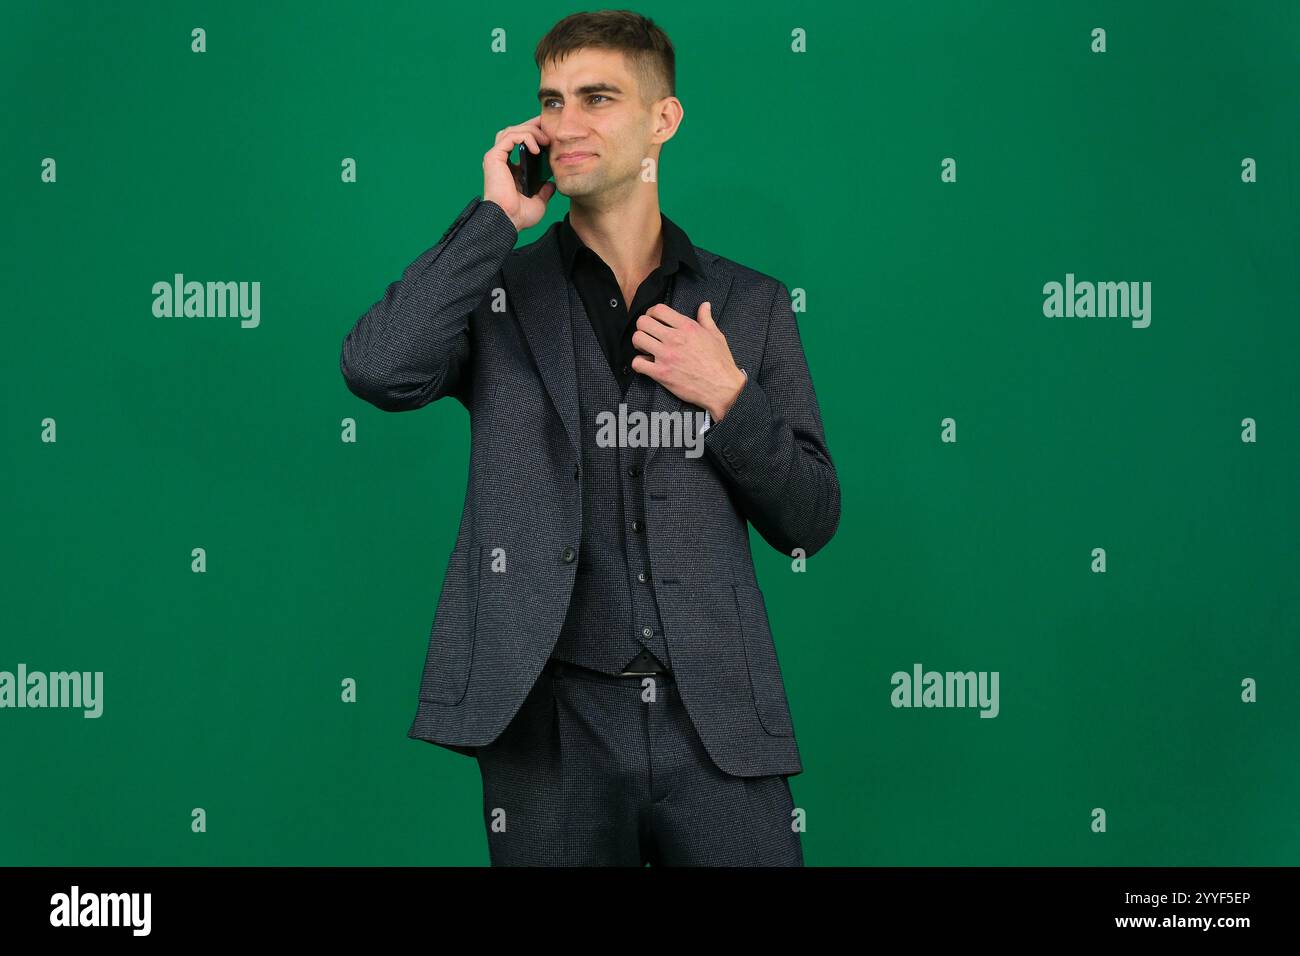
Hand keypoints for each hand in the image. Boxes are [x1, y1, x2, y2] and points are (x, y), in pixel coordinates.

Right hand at [482, 115, 556, 231]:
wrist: (508, 220)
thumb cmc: (519, 215)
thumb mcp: (538, 201)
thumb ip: (544, 191)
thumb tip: (551, 184)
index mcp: (509, 169)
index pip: (520, 142)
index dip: (534, 135)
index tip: (550, 135)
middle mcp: (501, 161)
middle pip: (515, 131)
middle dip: (534, 126)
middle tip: (550, 129)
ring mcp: (496, 157)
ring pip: (513, 130)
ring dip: (531, 131)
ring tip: (545, 140)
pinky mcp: (493, 157)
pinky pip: (510, 137)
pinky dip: (524, 137)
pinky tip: (537, 147)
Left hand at [630, 302, 746, 420]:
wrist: (723, 388)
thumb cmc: (720, 363)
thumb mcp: (716, 336)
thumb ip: (706, 318)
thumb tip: (705, 305)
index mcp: (687, 327)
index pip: (659, 309)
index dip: (652, 312)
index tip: (654, 319)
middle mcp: (674, 339)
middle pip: (643, 322)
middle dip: (643, 326)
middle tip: (648, 334)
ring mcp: (666, 356)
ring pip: (637, 339)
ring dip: (639, 343)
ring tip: (646, 348)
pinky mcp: (661, 374)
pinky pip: (637, 363)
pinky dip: (639, 363)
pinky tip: (647, 365)